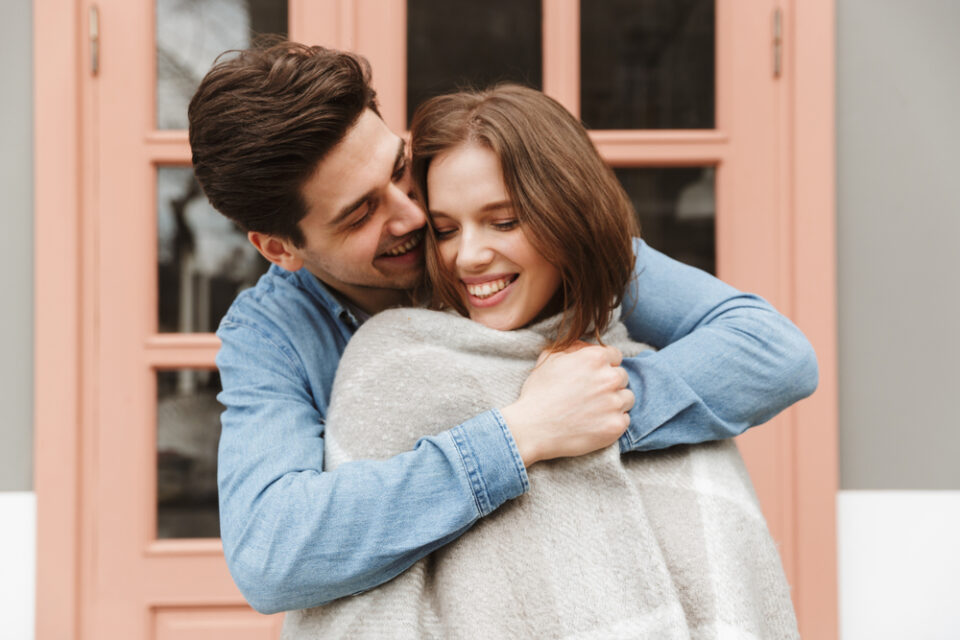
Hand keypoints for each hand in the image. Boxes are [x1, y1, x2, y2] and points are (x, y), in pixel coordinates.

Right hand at [501, 342, 633, 466]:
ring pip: (627, 398)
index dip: (604, 366)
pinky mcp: (616, 425)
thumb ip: (573, 347)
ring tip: (594, 410)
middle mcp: (609, 378)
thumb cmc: (538, 393)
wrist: (532, 428)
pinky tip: (595, 423)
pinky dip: (613, 421)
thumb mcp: (549, 359)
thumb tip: (586, 346)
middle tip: (592, 395)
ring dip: (615, 402)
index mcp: (595, 358)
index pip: (615, 356)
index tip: (594, 376)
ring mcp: (614, 403)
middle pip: (623, 377)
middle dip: (610, 384)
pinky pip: (625, 419)